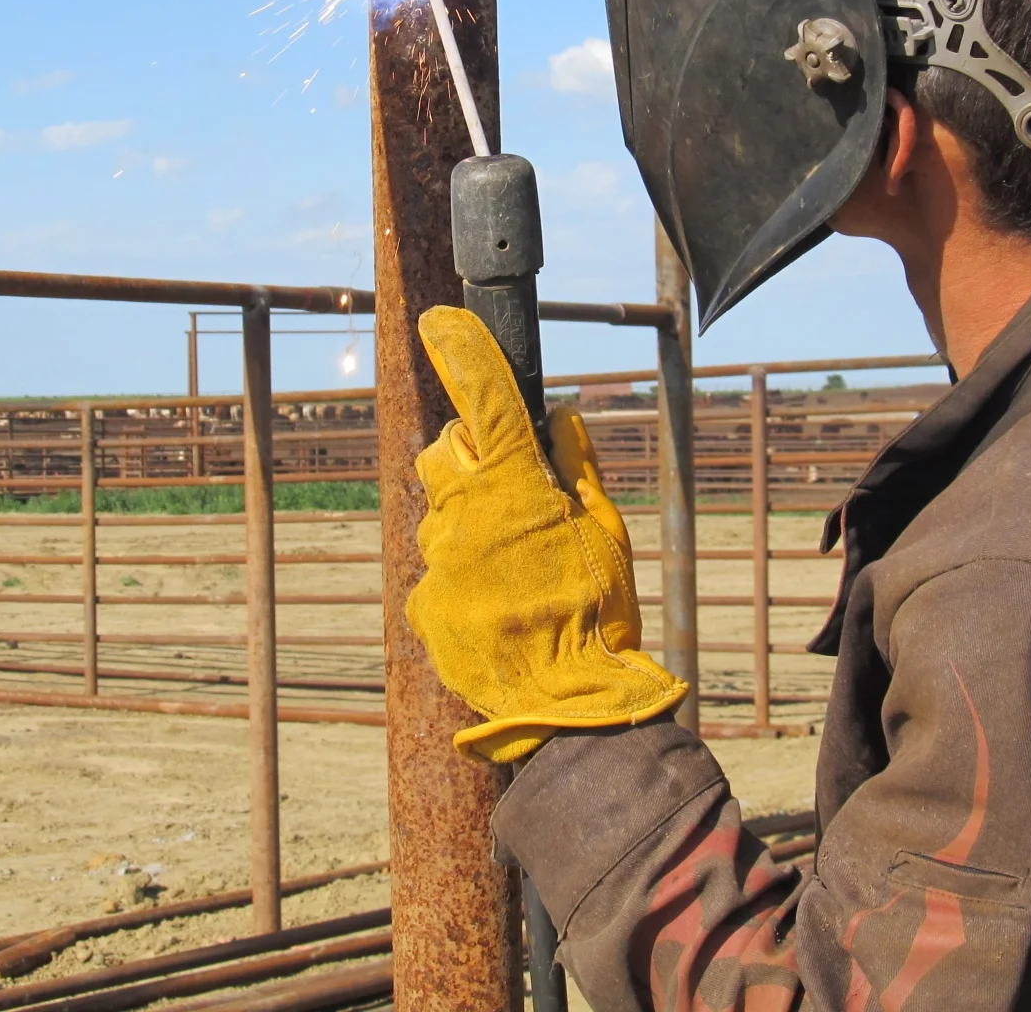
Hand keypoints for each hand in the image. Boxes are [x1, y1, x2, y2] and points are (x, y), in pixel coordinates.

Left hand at [406, 306, 687, 762]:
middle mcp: (464, 518)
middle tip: (515, 488)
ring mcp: (438, 564)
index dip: (461, 351)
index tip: (443, 321)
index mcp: (515, 490)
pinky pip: (437, 569)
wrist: (568, 708)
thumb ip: (578, 468)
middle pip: (446, 453)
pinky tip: (499, 605)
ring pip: (440, 513)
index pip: (484, 400)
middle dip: (472, 455)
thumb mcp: (608, 531)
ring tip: (517, 567)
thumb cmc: (598, 615)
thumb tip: (559, 421)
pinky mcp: (422, 604)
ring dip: (469, 521)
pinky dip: (463, 575)